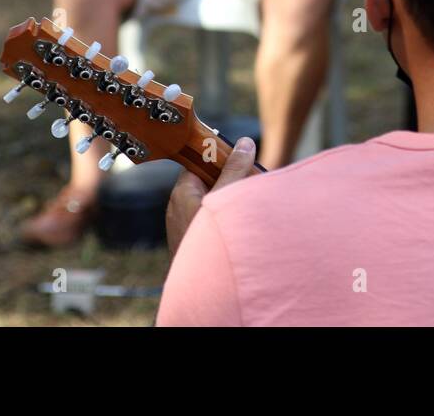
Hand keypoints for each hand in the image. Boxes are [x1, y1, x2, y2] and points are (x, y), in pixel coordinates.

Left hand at [165, 137, 257, 255]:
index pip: (199, 163)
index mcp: (182, 192)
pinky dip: (227, 218)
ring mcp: (186, 226)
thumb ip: (234, 170)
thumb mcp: (224, 197)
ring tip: (252, 201)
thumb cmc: (207, 240)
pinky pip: (211, 221)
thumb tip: (244, 144)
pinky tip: (244, 223)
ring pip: (212, 203)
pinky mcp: (194, 242)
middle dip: (231, 181)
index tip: (240, 156)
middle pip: (208, 182)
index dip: (219, 158)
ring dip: (232, 201)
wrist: (201, 288)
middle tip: (253, 179)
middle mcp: (180, 207)